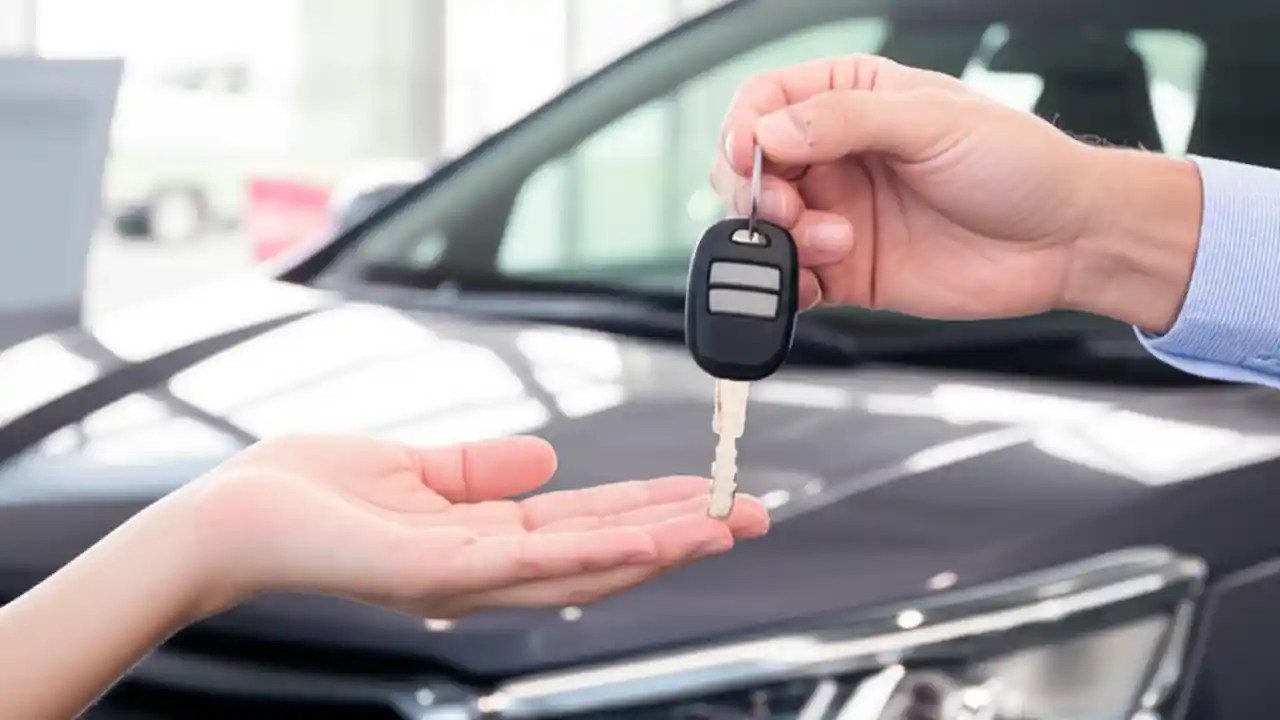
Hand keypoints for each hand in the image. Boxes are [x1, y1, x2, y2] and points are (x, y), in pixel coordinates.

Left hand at [178, 435, 768, 618]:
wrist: (230, 514)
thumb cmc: (305, 493)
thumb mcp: (414, 465)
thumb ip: (481, 467)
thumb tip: (547, 458)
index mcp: (481, 538)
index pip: (586, 524)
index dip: (653, 508)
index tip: (710, 492)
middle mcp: (483, 568)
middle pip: (602, 552)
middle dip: (680, 534)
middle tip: (752, 515)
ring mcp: (464, 577)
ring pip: (582, 564)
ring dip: (660, 545)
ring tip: (723, 526)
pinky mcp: (437, 572)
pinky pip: (531, 561)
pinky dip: (598, 549)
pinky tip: (649, 536)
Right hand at [712, 55, 1201, 331]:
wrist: (1067, 241)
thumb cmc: (1018, 164)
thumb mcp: (932, 121)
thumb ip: (844, 121)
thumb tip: (768, 133)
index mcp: (852, 99)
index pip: (765, 101)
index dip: (745, 127)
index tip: (751, 155)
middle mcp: (837, 155)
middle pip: (751, 167)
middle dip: (756, 190)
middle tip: (789, 207)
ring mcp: (839, 213)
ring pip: (764, 226)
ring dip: (780, 238)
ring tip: (836, 241)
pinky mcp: (848, 270)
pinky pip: (794, 279)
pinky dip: (789, 283)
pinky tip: (821, 277)